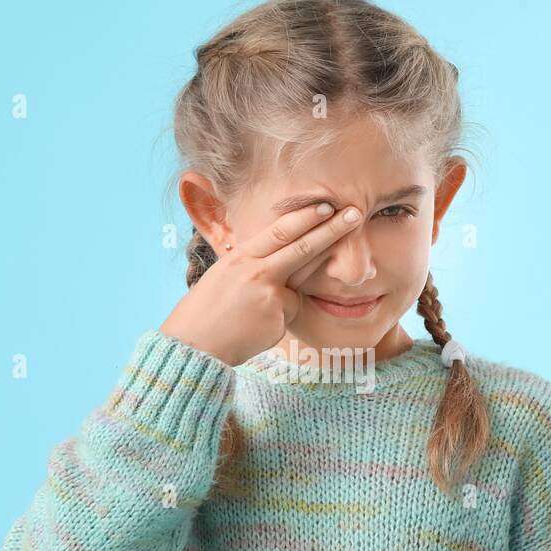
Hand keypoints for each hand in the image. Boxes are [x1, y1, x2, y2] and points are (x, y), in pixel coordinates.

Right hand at [159, 202, 362, 366]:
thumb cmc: (206, 309)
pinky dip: (277, 319)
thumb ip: (253, 263)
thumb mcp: (225, 274)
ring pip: (298, 288)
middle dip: (333, 230)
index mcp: (241, 257)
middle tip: (356, 214)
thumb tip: (280, 256)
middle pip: (303, 248)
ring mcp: (270, 297)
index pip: (280, 231)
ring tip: (249, 308)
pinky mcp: (279, 320)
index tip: (328, 205)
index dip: (306, 217)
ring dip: (287, 292)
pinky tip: (251, 328)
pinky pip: (290, 314)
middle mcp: (257, 273)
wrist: (193, 346)